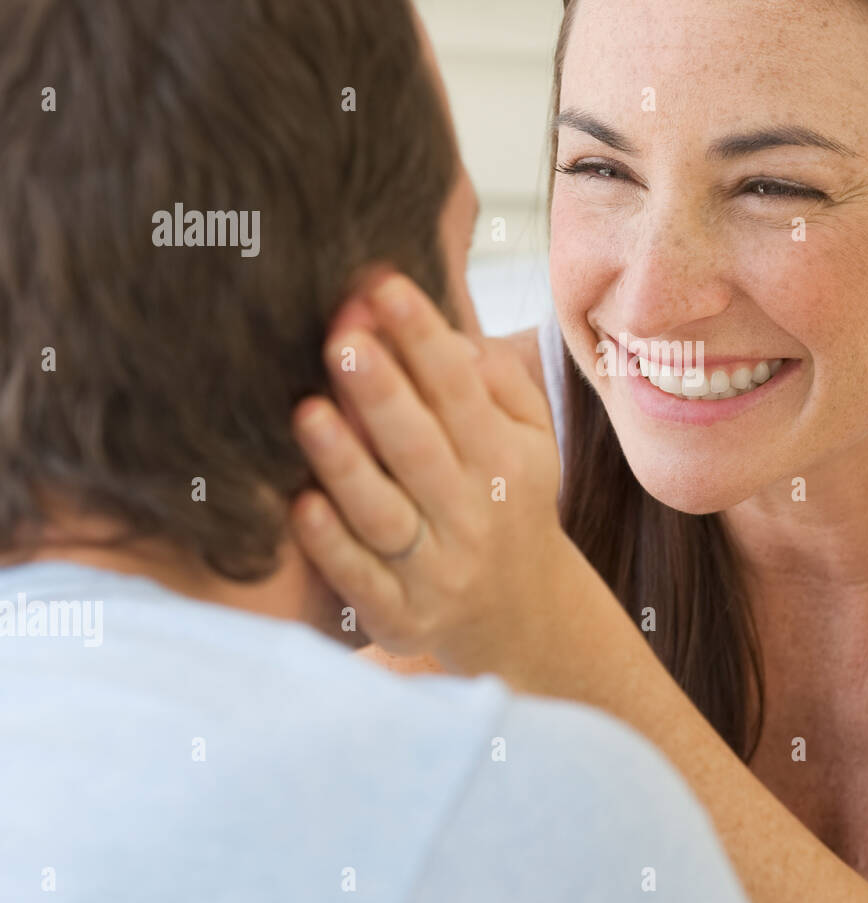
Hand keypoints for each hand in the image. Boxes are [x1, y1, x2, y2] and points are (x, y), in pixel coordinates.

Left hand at [289, 271, 574, 673]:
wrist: (522, 614)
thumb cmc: (511, 501)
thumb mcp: (531, 440)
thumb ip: (499, 382)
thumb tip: (449, 334)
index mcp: (504, 460)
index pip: (461, 391)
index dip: (424, 338)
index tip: (385, 286)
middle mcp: (473, 513)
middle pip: (421, 448)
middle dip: (383, 392)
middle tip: (342, 339)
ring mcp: (437, 570)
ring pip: (385, 514)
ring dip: (346, 464)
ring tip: (307, 411)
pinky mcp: (400, 616)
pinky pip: (361, 581)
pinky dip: (331, 547)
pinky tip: (300, 505)